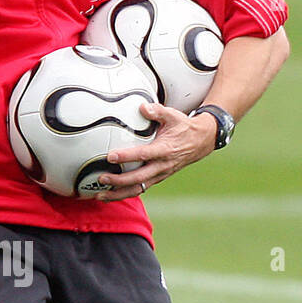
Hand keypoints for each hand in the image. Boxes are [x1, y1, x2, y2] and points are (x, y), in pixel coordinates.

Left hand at [95, 101, 216, 199]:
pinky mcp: (157, 179)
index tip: (110, 156)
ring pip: (138, 189)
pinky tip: (109, 194)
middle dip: (119, 181)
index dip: (127, 156)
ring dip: (118, 194)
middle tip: (101, 178)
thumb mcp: (173, 116)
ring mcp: (160, 175)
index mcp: (165, 149)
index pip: (144, 155)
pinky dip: (124, 194)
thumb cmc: (184, 127)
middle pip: (138, 178)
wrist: (201, 142)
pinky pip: (140, 189)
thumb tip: (142, 107)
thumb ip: (157, 111)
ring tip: (100, 195)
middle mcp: (162, 166)